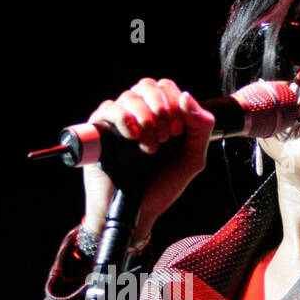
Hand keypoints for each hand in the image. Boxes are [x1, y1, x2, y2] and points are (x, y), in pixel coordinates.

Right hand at [82, 78, 215, 238]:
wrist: (137, 214)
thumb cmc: (161, 188)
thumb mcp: (192, 160)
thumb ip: (200, 129)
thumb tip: (186, 96)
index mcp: (160, 117)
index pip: (165, 87)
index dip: (174, 102)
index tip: (178, 132)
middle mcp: (138, 115)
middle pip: (147, 86)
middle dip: (161, 108)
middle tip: (166, 137)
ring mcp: (118, 123)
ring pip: (129, 96)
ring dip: (145, 119)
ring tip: (149, 147)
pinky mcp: (98, 132)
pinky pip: (108, 108)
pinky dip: (123, 117)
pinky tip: (132, 136)